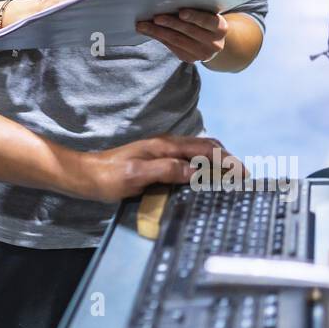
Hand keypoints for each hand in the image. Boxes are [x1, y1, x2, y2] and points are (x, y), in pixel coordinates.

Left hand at [62, 135, 246, 202]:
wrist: (85, 176)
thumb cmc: (108, 177)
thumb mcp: (136, 176)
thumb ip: (166, 170)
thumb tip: (196, 172)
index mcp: (165, 147)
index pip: (205, 149)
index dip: (227, 160)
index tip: (244, 174)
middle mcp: (166, 146)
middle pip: (206, 147)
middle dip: (227, 159)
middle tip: (243, 179)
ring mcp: (162, 153)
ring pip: (198, 153)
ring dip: (216, 163)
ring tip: (230, 179)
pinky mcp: (157, 162)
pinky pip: (188, 161)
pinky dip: (203, 168)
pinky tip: (204, 181)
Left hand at [137, 9, 227, 62]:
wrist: (212, 41)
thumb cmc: (205, 21)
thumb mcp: (207, 14)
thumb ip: (196, 9)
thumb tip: (169, 1)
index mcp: (220, 28)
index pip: (207, 21)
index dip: (194, 16)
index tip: (181, 12)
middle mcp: (214, 43)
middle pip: (188, 31)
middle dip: (170, 23)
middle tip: (155, 17)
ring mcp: (202, 54)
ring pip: (176, 40)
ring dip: (157, 32)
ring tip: (143, 25)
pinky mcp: (189, 59)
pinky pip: (171, 47)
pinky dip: (159, 37)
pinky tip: (148, 31)